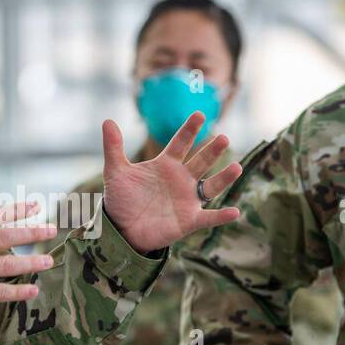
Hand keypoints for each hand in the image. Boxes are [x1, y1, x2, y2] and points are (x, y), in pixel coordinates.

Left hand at [101, 113, 241, 253]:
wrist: (121, 229)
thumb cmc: (121, 199)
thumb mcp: (115, 172)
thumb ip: (113, 148)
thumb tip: (107, 120)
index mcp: (166, 165)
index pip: (181, 143)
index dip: (190, 130)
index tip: (199, 114)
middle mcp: (181, 179)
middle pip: (201, 162)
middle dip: (212, 151)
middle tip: (223, 138)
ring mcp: (187, 200)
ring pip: (211, 186)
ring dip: (224, 178)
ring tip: (236, 168)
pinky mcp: (189, 220)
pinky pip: (209, 217)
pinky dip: (221, 216)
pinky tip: (235, 212)